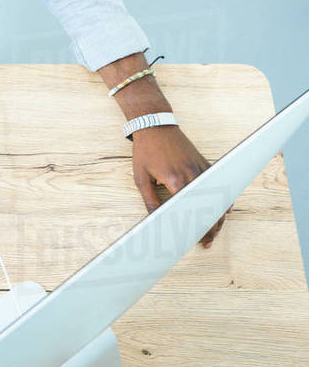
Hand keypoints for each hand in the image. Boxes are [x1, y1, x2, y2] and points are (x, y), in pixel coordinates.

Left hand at [131, 126, 230, 247]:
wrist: (155, 125)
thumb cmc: (146, 150)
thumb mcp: (141, 177)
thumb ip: (149, 201)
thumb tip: (155, 220)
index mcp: (175, 180)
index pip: (190, 211)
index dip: (194, 228)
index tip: (196, 239)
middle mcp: (192, 175)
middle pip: (207, 207)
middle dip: (210, 227)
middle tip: (207, 241)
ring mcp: (200, 168)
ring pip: (216, 197)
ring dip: (217, 215)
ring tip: (215, 230)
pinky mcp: (204, 162)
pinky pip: (217, 183)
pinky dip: (223, 198)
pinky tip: (226, 210)